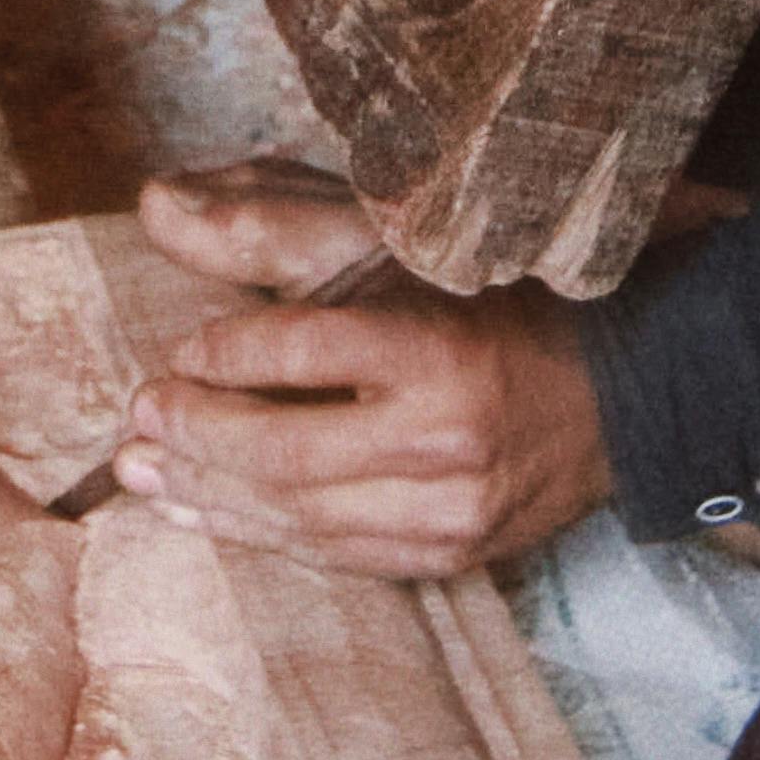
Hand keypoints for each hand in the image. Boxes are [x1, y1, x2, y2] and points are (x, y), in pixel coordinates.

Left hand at [110, 168, 608, 576]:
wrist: (620, 394)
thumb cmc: (492, 303)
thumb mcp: (396, 245)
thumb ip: (272, 227)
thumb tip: (155, 205)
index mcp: (439, 344)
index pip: (302, 350)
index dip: (224, 355)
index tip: (181, 350)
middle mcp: (447, 435)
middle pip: (286, 449)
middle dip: (197, 437)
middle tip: (139, 419)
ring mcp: (452, 508)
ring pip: (300, 515)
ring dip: (210, 497)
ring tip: (146, 475)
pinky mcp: (450, 554)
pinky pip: (333, 554)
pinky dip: (260, 535)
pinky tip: (204, 514)